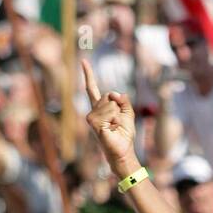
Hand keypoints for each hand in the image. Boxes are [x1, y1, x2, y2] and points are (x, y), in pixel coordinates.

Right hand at [82, 58, 138, 176]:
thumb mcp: (128, 114)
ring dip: (117, 114)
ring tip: (114, 126)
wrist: (123, 151)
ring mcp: (91, 116)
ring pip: (109, 102)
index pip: (92, 88)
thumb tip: (114, 93)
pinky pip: (109, 111)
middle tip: (117, 122)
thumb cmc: (125, 135)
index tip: (83, 61)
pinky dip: (115, 118)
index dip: (88, 75)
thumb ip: (124, 100)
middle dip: (118, 106)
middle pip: (108, 95)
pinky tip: (111, 127)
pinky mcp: (92, 122)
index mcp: (100, 108)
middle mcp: (93, 111)